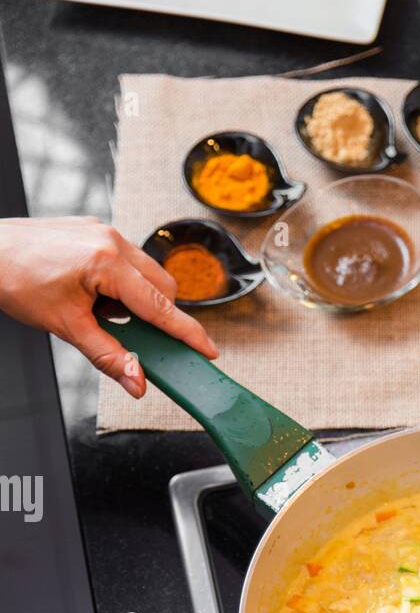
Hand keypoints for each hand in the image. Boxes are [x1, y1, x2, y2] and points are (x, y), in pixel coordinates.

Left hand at [0, 216, 217, 396]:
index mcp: (107, 262)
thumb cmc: (16, 281)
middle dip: (157, 317)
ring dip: (137, 300)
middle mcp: (111, 240)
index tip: (208, 351)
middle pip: (163, 287)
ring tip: (99, 311)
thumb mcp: (66, 327)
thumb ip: (109, 357)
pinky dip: (120, 285)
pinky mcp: (95, 230)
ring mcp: (104, 231)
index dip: (187, 333)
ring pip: (147, 274)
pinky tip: (93, 295)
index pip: (160, 306)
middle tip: (132, 336)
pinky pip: (126, 262)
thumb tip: (139, 382)